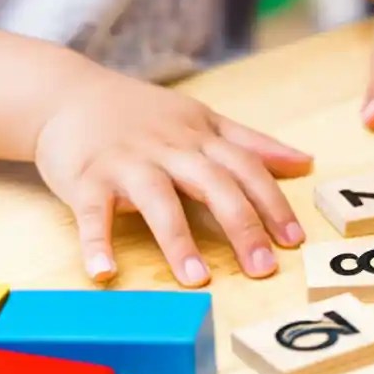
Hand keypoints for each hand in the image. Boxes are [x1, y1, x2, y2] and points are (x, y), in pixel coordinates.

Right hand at [34, 68, 313, 286]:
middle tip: (262, 268)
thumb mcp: (203, 120)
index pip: (246, 169)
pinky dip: (96, 242)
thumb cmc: (143, 115)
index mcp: (200, 138)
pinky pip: (92, 213)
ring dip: (177, 240)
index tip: (293, 241)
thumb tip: (306, 162)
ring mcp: (127, 163)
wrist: (67, 93)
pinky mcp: (86, 178)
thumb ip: (252, 144)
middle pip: (212, 185)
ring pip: (157, 200)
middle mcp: (169, 149)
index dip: (272, 203)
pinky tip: (104, 272)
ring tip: (197, 280)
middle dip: (241, 226)